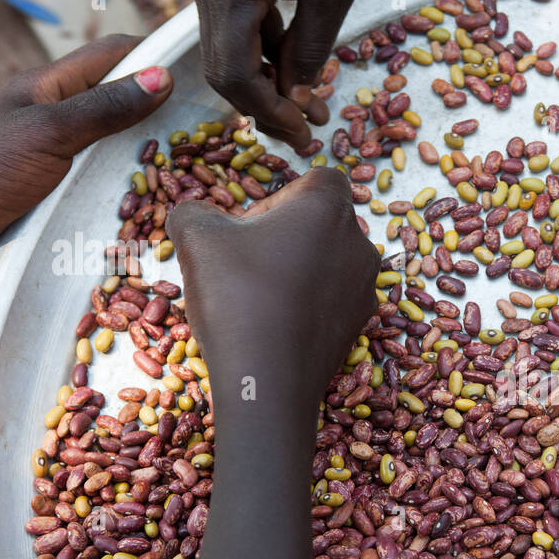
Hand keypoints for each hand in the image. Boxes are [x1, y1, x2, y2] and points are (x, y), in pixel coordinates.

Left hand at [0, 35, 173, 294]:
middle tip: (207, 126)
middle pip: (124, 103)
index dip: (153, 55)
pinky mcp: (67, 195)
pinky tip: (164, 202)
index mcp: (52, 87)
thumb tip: (162, 77)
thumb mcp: (50, 131)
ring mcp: (66, 158)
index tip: (196, 71)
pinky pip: (112, 185)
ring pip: (123, 148)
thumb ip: (105, 107)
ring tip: (196, 168)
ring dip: (154, 157)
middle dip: (163, 112)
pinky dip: (138, 190)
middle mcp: (62, 119)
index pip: (113, 55)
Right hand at [165, 167, 378, 409]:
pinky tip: (273, 322)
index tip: (250, 225)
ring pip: (327, 262)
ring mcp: (365, 287)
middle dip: (285, 235)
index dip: (281, 195)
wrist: (267, 379)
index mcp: (329, 208)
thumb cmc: (236, 295)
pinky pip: (330, 298)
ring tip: (256, 295)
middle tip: (247, 261)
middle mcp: (360, 243)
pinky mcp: (359, 324)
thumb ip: (194, 210)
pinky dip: (305, 302)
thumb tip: (196, 213)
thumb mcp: (197, 237)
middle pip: (322, 223)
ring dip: (295, 269)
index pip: (318, 179)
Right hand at [189, 0, 371, 149]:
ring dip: (265, 79)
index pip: (233, 74)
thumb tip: (296, 96)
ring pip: (226, 46)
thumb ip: (311, 47)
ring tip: (308, 105)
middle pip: (221, 66)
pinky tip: (295, 64)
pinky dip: (263, 48)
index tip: (300, 135)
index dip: (267, 113)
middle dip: (263, 104)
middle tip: (303, 131)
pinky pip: (236, 20)